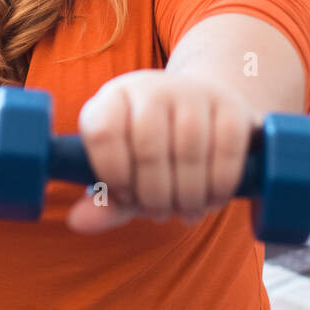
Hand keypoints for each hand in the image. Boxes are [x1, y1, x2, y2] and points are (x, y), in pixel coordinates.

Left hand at [65, 69, 258, 234]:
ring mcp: (192, 92)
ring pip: (189, 148)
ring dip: (188, 194)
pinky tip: (212, 201)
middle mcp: (150, 87)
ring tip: (187, 212)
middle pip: (148, 145)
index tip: (125, 196)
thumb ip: (105, 200)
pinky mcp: (231, 104)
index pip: (103, 132)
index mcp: (113, 99)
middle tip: (161, 214)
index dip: (113, 175)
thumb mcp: (127, 174)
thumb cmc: (155, 152)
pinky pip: (227, 148)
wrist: (204, 114)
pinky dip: (219, 185)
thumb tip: (78, 222)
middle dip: (155, 194)